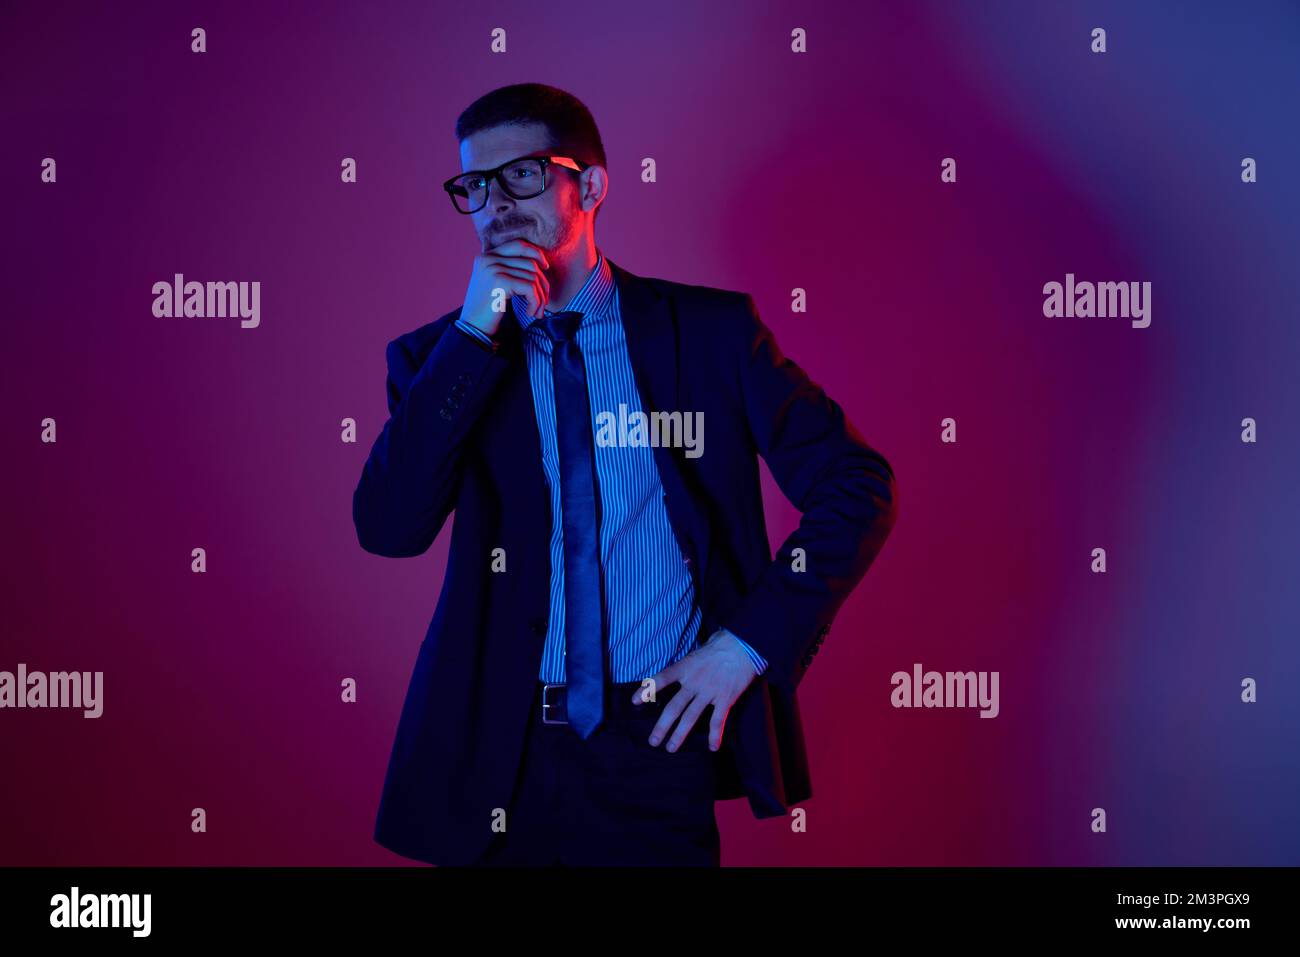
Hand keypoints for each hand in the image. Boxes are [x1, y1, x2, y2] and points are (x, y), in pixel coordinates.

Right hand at [459, 238, 550, 336]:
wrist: (472, 328)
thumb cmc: (487, 309)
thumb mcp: (495, 282)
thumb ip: (510, 269)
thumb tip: (541, 265)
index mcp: (486, 256)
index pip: (518, 245)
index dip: (536, 253)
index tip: (546, 267)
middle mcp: (488, 259)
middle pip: (530, 263)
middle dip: (543, 284)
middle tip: (544, 302)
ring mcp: (493, 269)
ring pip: (533, 277)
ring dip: (540, 297)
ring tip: (537, 311)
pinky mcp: (499, 282)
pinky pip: (530, 288)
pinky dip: (536, 302)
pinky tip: (531, 313)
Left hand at [631, 629, 758, 752]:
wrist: (742, 646)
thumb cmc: (720, 645)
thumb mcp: (696, 652)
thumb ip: (686, 666)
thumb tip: (676, 675)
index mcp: (685, 668)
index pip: (661, 679)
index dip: (647, 690)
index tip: (634, 701)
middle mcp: (694, 682)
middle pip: (674, 708)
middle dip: (662, 726)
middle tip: (653, 741)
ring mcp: (709, 692)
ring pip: (691, 717)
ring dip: (680, 734)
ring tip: (671, 748)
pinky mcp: (725, 699)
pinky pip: (718, 721)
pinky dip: (714, 735)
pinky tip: (712, 747)